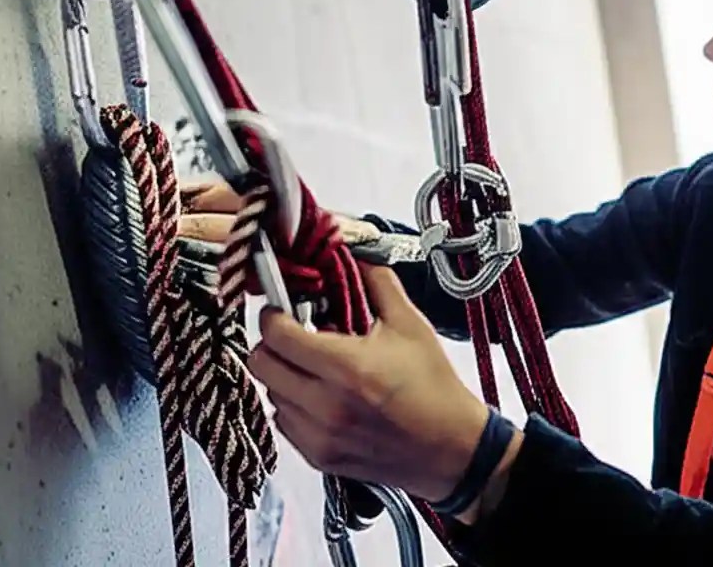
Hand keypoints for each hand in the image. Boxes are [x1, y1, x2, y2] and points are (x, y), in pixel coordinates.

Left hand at [247, 262, 492, 503]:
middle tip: (295, 335)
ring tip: (314, 368)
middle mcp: (326, 405)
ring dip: (284, 376)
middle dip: (274, 343)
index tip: (284, 309)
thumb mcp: (410, 325)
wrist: (450, 447)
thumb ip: (377, 282)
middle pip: (262, 364)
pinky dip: (293, 406)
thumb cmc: (433, 386)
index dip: (274, 315)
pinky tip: (321, 397)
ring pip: (270, 394)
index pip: (276, 334)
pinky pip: (284, 423)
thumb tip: (352, 255)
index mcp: (347, 367)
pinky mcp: (320, 457)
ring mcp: (320, 436)